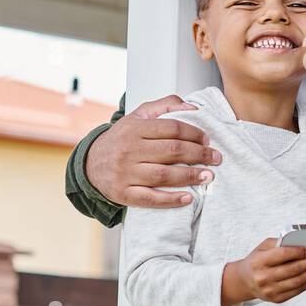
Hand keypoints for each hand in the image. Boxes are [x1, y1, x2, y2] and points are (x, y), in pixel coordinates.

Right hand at [84, 95, 221, 208]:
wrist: (89, 164)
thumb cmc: (121, 139)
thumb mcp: (138, 116)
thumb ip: (165, 106)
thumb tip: (193, 107)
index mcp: (134, 128)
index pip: (171, 128)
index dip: (193, 133)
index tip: (207, 140)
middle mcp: (129, 150)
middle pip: (171, 151)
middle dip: (199, 154)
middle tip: (216, 158)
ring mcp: (125, 173)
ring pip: (163, 175)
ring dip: (190, 176)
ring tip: (209, 176)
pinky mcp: (123, 193)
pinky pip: (150, 198)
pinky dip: (170, 200)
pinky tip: (188, 198)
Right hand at [224, 238, 305, 304]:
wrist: (245, 281)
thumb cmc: (257, 261)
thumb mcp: (262, 247)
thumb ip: (279, 243)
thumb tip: (300, 244)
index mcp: (258, 261)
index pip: (282, 255)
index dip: (297, 252)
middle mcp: (263, 277)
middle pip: (293, 269)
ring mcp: (270, 290)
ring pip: (297, 281)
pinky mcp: (276, 299)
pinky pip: (297, 291)